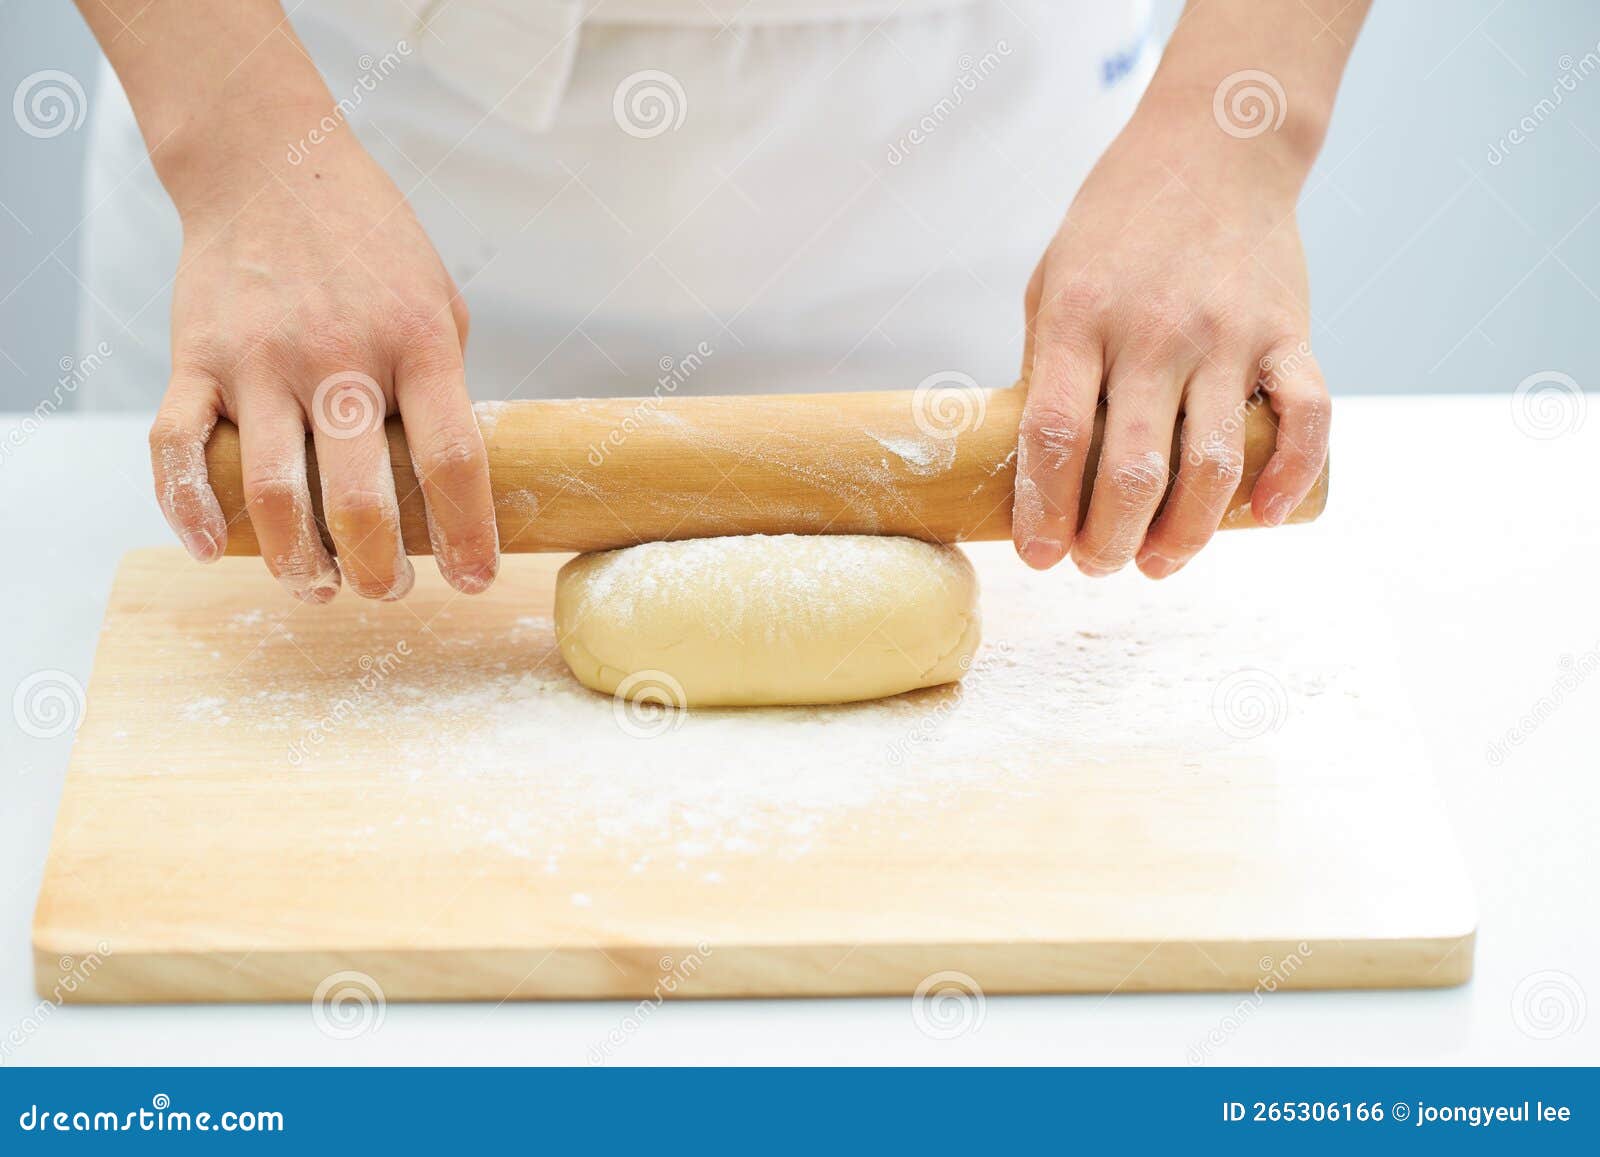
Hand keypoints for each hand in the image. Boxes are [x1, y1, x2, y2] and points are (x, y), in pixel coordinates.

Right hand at [148, 113, 495, 601]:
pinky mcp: (196, 356)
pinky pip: (178, 447)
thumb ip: (441, 382)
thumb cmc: (370, 241)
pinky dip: (188, 508)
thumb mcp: (437, 298)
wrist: (271, 163)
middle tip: (387, 592)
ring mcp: (261, 358)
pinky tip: (213, 548)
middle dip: (377, 567)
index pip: (452, 459)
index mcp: (417, 341)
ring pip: (274, 489)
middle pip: (360, 494)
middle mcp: (339, 354)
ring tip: (319, 589)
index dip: (469, 534)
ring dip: (297, 560)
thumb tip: (448, 476)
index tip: (476, 580)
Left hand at [1012, 97, 1330, 578]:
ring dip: (1187, 535)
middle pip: (1135, 469)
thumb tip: (1041, 472)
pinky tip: (1261, 516)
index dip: (1046, 510)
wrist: (1213, 146)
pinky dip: (1288, 476)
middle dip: (1112, 540)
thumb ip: (1050, 369)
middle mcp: (1155, 329)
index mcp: (1081, 316)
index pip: (1057, 434)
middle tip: (1100, 565)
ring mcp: (1228, 333)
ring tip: (1160, 562)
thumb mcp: (1054, 283)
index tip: (1039, 555)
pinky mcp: (1288, 332)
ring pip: (1214, 463)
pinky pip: (1305, 418)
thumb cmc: (1117, 228)